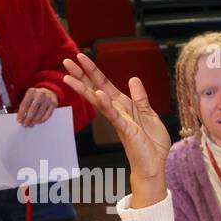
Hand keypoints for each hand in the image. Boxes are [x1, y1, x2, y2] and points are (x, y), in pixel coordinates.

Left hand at [16, 87, 57, 126]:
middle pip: (33, 109)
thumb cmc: (37, 96)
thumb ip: (25, 105)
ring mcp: (48, 99)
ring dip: (34, 120)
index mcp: (32, 92)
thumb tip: (21, 117)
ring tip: (31, 124)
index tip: (19, 120)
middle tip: (25, 124)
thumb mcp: (29, 96)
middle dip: (28, 118)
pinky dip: (42, 120)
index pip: (25, 104)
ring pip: (40, 113)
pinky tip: (38, 122)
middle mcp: (40, 94)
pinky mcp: (54, 104)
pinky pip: (48, 114)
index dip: (21, 113)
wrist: (49, 91)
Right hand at [62, 53, 170, 205]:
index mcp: (122, 105)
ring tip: (68, 77)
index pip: (104, 84)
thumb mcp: (149, 114)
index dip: (93, 70)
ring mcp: (119, 120)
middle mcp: (116, 111)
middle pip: (95, 89)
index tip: (80, 56)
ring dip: (84, 89)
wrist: (154, 164)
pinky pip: (114, 116)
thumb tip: (133, 78)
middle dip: (81, 75)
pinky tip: (99, 94)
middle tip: (65, 61)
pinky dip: (107, 105)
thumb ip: (140, 97)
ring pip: (98, 101)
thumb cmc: (151, 142)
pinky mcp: (126, 130)